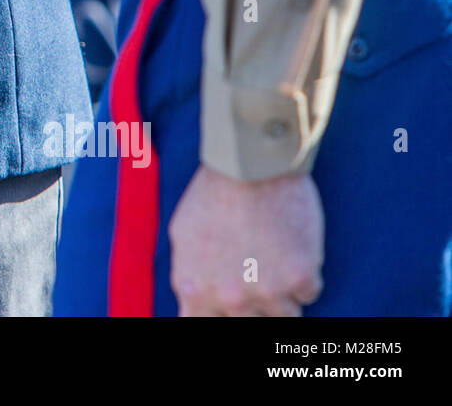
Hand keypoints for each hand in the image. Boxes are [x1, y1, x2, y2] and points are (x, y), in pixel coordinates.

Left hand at [169, 164, 323, 315]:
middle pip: (246, 325)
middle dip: (253, 306)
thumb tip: (193, 299)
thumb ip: (190, 275)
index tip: (230, 310)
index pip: (198, 327)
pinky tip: (292, 246)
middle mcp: (228, 298)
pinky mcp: (302, 279)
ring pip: (283, 317)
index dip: (216, 318)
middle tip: (256, 276)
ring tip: (275, 260)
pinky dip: (305, 276)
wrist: (250, 165)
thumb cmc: (213, 193)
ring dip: (283, 295)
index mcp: (194, 288)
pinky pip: (308, 294)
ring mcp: (267, 292)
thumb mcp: (183, 236)